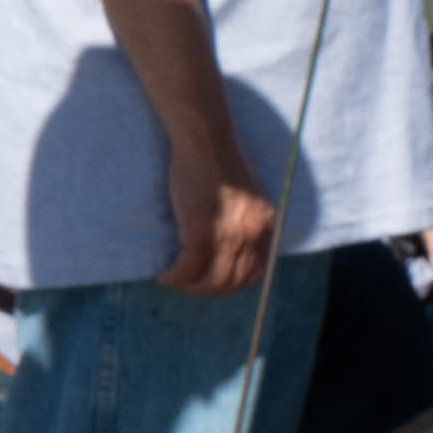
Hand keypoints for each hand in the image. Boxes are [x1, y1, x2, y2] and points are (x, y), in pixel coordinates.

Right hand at [160, 137, 277, 302]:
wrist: (208, 141)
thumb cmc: (222, 164)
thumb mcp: (249, 197)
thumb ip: (248, 223)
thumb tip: (235, 250)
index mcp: (267, 225)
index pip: (257, 272)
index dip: (233, 284)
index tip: (212, 281)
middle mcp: (254, 233)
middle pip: (234, 282)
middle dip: (209, 290)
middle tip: (188, 285)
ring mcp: (229, 233)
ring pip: (212, 280)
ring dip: (190, 287)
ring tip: (175, 280)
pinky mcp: (201, 228)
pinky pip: (187, 268)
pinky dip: (174, 277)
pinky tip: (165, 275)